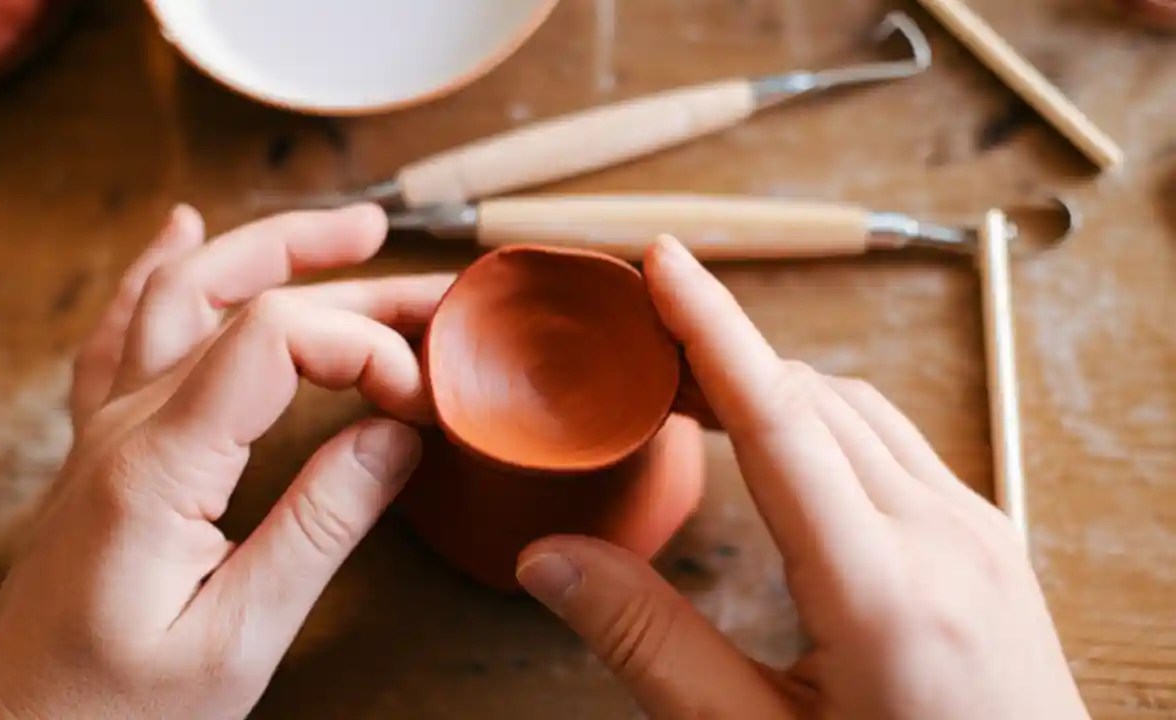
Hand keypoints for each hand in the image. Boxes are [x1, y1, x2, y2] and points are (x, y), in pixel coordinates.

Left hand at [0, 204, 450, 718]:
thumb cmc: (115, 713)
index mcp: (157, 466)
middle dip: (346, 280)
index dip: (364, 344)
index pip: (273, 339)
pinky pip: (122, 332)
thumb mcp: (237, 642)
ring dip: (266, 248)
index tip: (427, 398)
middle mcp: (123, 427)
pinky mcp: (101, 450)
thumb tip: (395, 437)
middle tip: (433, 288)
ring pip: (179, 294)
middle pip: (237, 299)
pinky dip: (158, 270)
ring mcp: (103, 431)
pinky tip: (181, 230)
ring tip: (350, 231)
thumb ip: (319, 529)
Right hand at [516, 236, 1088, 719]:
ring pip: (858, 408)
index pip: (780, 419)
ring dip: (771, 382)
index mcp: (882, 589)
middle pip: (813, 398)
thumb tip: (548, 558)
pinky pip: (896, 441)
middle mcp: (942, 538)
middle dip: (719, 354)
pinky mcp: (988, 538)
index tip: (663, 261)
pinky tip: (778, 440)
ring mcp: (978, 532)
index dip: (712, 328)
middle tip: (634, 351)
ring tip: (688, 389)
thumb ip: (650, 645)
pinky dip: (821, 416)